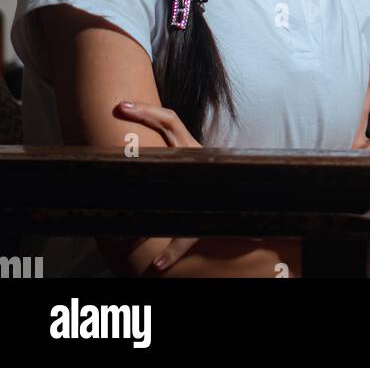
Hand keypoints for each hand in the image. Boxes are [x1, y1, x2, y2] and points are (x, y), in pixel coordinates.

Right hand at [114, 100, 203, 274]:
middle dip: (143, 109)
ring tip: (124, 110)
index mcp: (192, 157)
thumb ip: (177, 246)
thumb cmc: (220, 211)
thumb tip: (155, 267)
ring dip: (149, 115)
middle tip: (118, 106)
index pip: (169, 124)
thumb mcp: (198, 227)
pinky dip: (155, 125)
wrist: (245, 201)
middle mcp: (192, 148)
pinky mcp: (190, 152)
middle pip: (168, 117)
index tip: (123, 110)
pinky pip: (171, 131)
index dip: (146, 114)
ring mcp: (192, 147)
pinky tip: (138, 126)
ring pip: (170, 121)